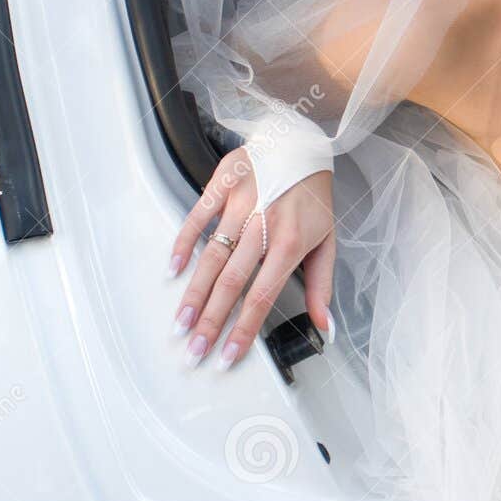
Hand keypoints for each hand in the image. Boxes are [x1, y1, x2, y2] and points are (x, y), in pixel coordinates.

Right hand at [168, 147, 334, 369]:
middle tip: (193, 351)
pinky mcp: (225, 184)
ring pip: (212, 255)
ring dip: (193, 292)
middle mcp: (265, 224)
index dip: (244, 329)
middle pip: (232, 281)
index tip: (227, 356)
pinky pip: (199, 217)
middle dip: (211, 321)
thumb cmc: (313, 198)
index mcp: (292, 242)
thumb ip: (322, 286)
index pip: (263, 295)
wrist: (302, 144)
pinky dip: (184, 243)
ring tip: (180, 322)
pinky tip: (174, 270)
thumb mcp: (327, 241)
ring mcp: (243, 202)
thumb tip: (325, 326)